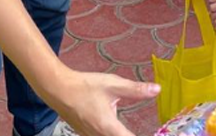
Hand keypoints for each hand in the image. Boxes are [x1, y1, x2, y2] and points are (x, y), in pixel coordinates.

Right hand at [43, 68, 159, 135]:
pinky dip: (111, 135)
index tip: (157, 135)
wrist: (57, 89)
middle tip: (148, 132)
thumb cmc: (84, 87)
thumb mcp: (113, 85)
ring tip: (129, 130)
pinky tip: (115, 131)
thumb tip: (156, 90)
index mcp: (109, 128)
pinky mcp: (86, 135)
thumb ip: (135, 90)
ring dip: (120, 135)